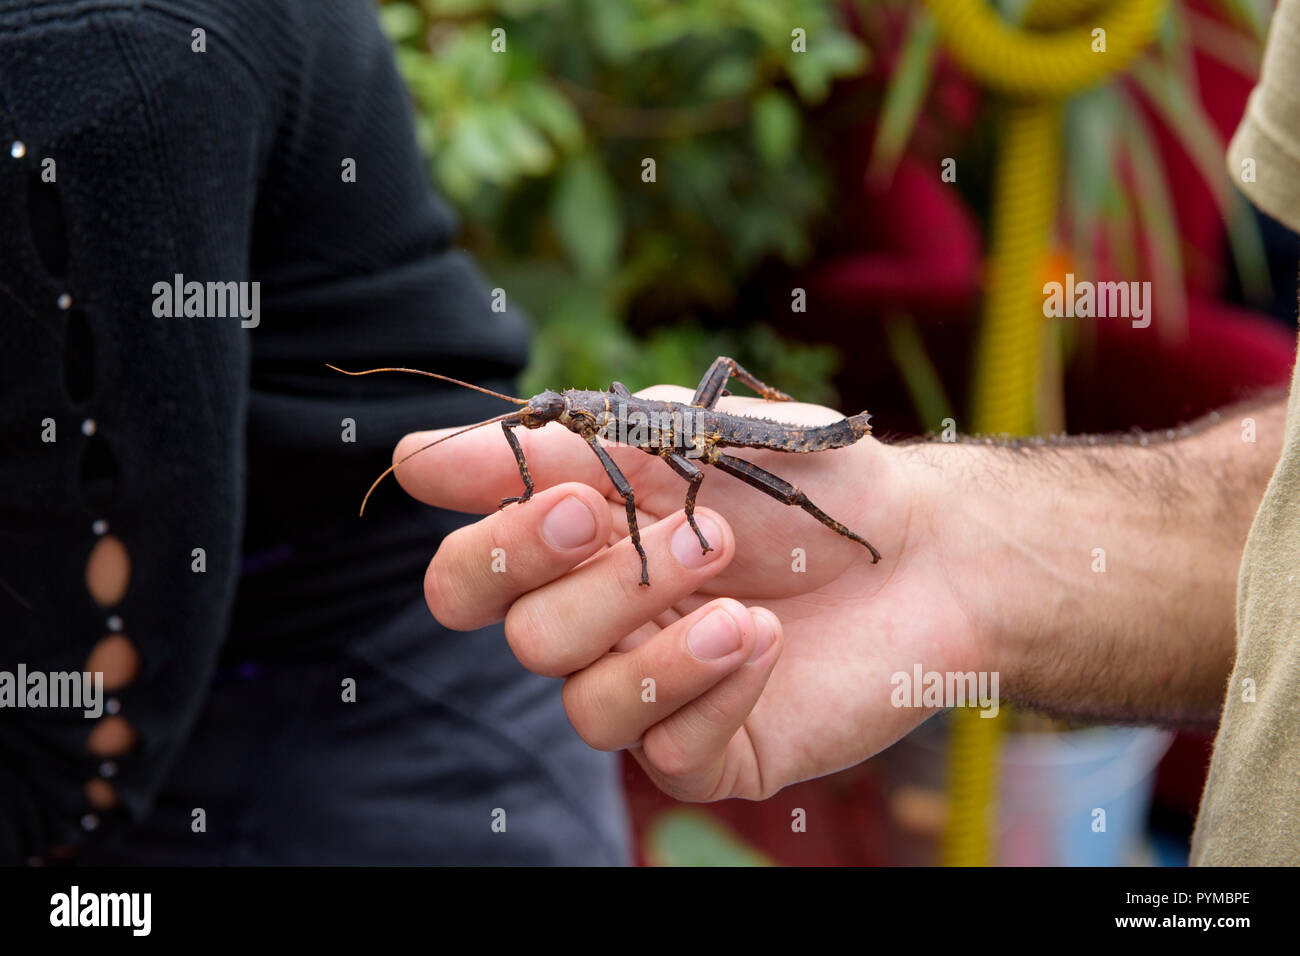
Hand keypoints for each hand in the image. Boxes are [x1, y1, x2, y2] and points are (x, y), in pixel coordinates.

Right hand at [393, 386, 979, 800]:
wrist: (925, 546)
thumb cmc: (801, 481)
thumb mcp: (675, 440)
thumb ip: (550, 451)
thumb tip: (411, 457)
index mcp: (576, 552)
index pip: (469, 576)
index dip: (500, 547)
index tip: (578, 501)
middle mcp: (598, 627)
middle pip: (521, 637)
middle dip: (592, 583)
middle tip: (681, 532)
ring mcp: (652, 691)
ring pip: (583, 706)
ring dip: (660, 638)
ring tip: (742, 589)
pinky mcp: (710, 748)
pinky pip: (664, 753)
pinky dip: (710, 688)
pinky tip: (765, 641)